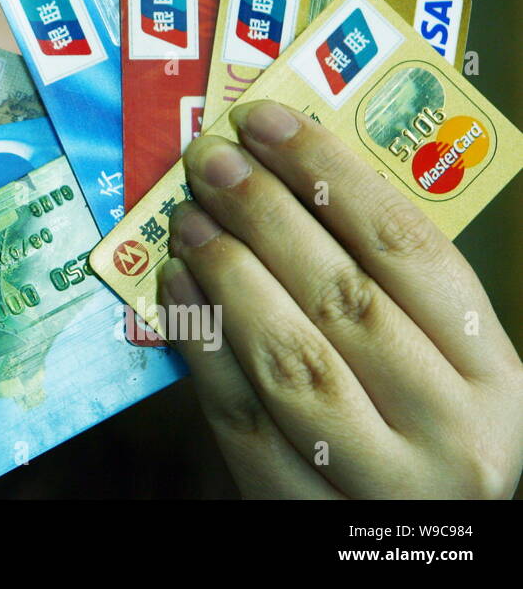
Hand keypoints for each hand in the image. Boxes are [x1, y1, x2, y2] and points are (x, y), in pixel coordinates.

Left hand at [158, 99, 522, 497]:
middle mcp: (450, 431)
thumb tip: (289, 178)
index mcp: (496, 377)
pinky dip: (202, 342)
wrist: (407, 554)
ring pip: (292, 357)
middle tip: (211, 160)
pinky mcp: (297, 509)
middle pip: (345, 295)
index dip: (331, 173)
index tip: (268, 121)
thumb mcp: (441, 367)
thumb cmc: (419, 436)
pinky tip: (177, 288)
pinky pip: (239, 414)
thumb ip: (387, 292)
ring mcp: (375, 480)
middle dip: (266, 213)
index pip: (410, 248)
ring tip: (187, 220)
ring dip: (229, 273)